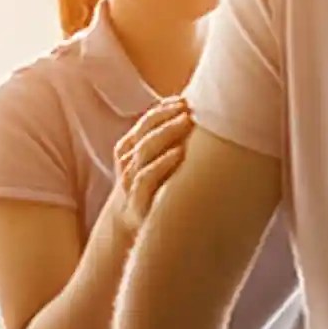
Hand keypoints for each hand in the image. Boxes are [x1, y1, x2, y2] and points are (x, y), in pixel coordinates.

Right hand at [112, 96, 193, 238]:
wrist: (134, 229)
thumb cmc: (155, 192)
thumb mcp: (155, 166)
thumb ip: (169, 144)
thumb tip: (199, 118)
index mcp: (130, 151)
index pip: (144, 123)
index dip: (163, 109)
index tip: (185, 99)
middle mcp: (128, 164)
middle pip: (144, 133)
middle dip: (166, 117)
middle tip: (189, 109)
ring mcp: (130, 184)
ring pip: (144, 151)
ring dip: (166, 133)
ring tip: (186, 121)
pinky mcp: (138, 204)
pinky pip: (146, 179)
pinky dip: (161, 163)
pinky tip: (178, 153)